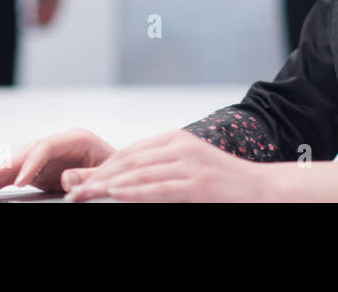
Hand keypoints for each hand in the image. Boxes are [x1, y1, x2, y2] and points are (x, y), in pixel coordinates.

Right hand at [0, 127, 115, 194]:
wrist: (122, 177)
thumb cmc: (119, 173)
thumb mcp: (107, 173)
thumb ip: (87, 174)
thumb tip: (66, 177)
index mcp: (76, 138)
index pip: (46, 146)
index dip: (31, 162)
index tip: (20, 180)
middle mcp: (60, 144)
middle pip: (29, 152)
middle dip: (9, 165)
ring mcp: (50, 157)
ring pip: (21, 162)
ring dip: (2, 172)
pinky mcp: (44, 171)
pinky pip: (21, 173)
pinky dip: (6, 179)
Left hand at [61, 129, 270, 201]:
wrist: (266, 190)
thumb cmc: (227, 188)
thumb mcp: (190, 175)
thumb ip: (160, 176)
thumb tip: (126, 185)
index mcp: (177, 141)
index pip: (131, 153)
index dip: (102, 168)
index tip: (80, 182)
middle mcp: (180, 147)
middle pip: (129, 161)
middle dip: (97, 177)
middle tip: (71, 190)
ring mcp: (190, 164)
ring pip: (138, 173)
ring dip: (105, 186)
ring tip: (82, 195)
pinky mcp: (198, 183)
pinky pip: (158, 187)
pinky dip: (133, 191)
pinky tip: (114, 194)